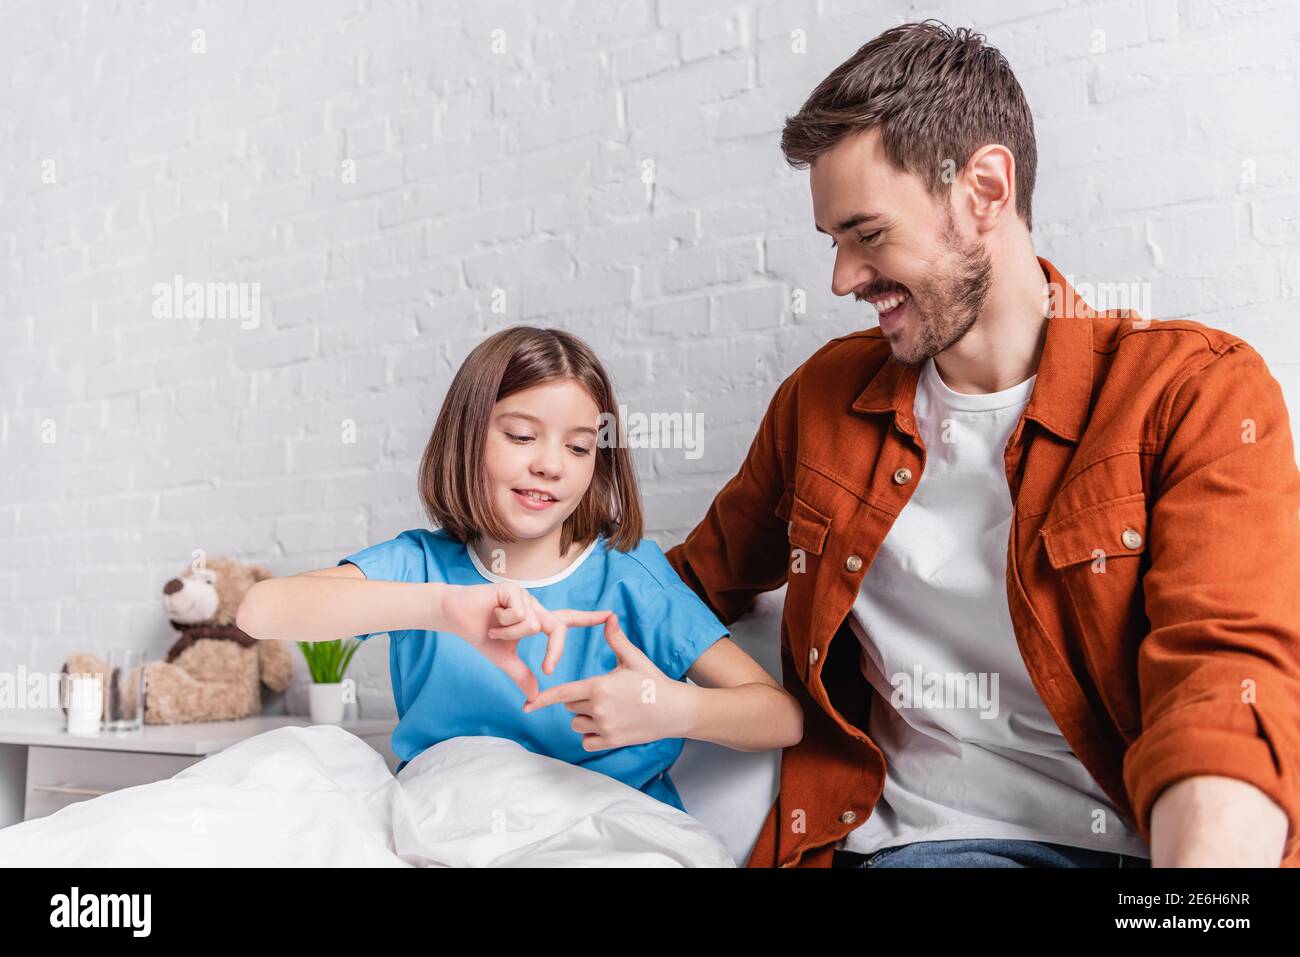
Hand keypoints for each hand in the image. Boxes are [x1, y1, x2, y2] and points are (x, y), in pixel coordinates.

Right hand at [436, 583, 606, 701]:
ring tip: (495, 630)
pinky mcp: (513, 590)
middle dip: (553, 651)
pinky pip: (519, 616)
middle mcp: (535, 607)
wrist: (456, 618)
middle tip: (548, 669)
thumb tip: (534, 698)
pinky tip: (492, 618)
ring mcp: (525, 597)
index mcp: (537, 620)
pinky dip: (504, 626)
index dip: (589, 619)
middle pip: (557, 628)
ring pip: (533, 625)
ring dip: (510, 635)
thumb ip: (522, 676)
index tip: (611, 616)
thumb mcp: (505, 660)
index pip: (567, 620)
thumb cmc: (481, 634)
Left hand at [521, 611, 691, 749]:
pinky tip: (606, 725)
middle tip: (601, 694)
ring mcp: (605, 727)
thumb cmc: (653, 682)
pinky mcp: (611, 741)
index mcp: (599, 686)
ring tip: (606, 709)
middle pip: (569, 705)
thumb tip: (610, 617)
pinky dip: (591, 735)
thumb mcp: (634, 658)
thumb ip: (616, 639)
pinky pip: (587, 741)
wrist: (675, 710)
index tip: (527, 705)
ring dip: (583, 717)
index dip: (542, 698)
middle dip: (578, 699)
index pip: (562, 693)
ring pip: (576, 723)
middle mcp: (598, 708)